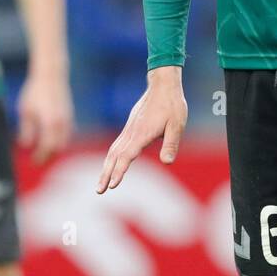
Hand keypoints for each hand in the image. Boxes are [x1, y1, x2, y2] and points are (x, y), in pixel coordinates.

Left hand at [16, 73, 73, 163]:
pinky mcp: (69, 114)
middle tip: (38, 158)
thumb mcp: (25, 111)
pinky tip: (50, 137)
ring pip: (64, 140)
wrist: (50, 75)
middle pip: (58, 147)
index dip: (40, 156)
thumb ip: (26, 130)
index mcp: (49, 123)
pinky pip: (67, 132)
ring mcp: (67, 118)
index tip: (34, 161)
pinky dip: (60, 138)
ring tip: (43, 149)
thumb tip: (25, 145)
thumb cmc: (35, 91)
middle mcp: (61, 123)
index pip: (47, 147)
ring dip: (55, 147)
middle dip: (48, 154)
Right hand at [97, 67, 187, 192]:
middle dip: (105, 174)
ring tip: (101, 184)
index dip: (119, 171)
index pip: (127, 156)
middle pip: (114, 156)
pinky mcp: (130, 127)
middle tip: (99, 191)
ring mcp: (129, 129)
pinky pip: (116, 144)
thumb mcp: (177, 124)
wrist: (162, 85)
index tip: (113, 185)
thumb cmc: (172, 105)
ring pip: (113, 150)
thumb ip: (171, 143)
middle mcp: (131, 132)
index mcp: (142, 133)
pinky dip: (110, 157)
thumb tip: (167, 162)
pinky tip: (110, 164)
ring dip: (106, 168)